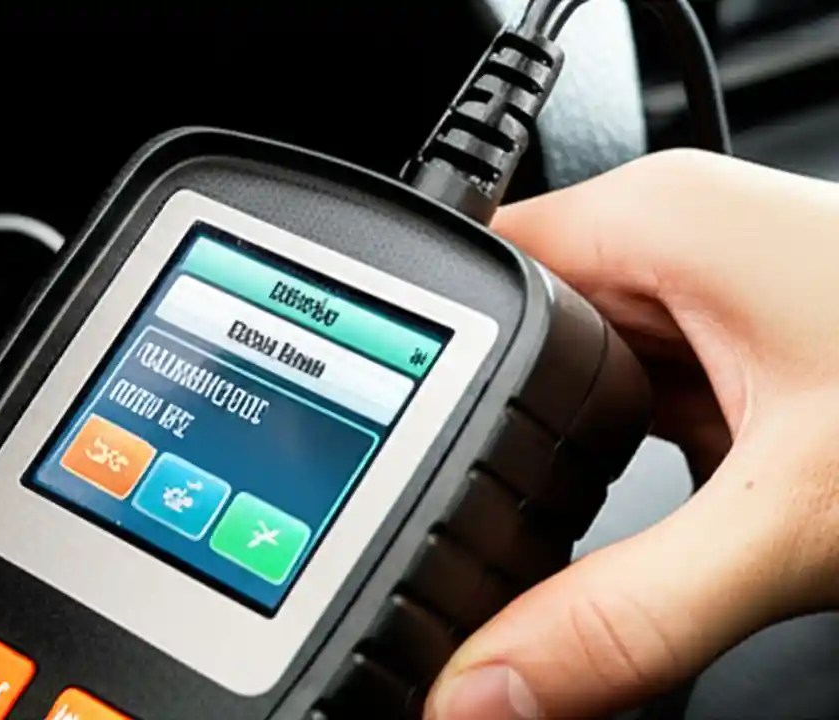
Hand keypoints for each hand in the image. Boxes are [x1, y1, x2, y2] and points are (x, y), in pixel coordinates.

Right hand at [426, 150, 838, 718]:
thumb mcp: (788, 524)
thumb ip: (623, 620)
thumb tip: (485, 691)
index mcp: (653, 225)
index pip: (471, 284)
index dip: (433, 386)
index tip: (410, 483)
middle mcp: (675, 244)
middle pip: (522, 346)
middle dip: (515, 443)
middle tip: (515, 529)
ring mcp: (715, 295)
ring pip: (588, 383)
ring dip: (590, 461)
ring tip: (633, 510)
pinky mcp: (750, 347)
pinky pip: (648, 404)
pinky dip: (647, 469)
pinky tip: (682, 509)